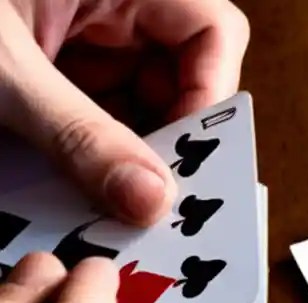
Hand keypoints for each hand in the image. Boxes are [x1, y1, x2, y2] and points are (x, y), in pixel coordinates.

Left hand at [0, 0, 249, 224]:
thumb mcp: (4, 71)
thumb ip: (75, 132)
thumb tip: (150, 199)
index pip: (212, 31)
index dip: (213, 95)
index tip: (187, 158)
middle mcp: (112, 7)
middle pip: (183, 78)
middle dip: (168, 142)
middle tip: (151, 200)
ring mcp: (83, 38)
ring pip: (141, 108)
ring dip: (126, 159)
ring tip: (106, 205)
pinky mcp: (53, 69)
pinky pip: (95, 119)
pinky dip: (90, 156)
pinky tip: (73, 189)